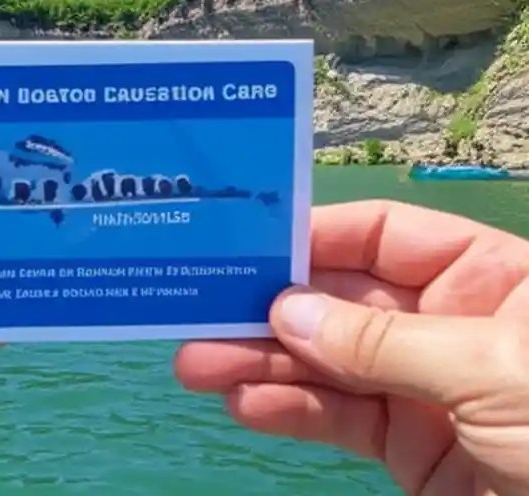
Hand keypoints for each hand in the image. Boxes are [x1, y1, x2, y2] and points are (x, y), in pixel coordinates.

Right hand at [174, 199, 528, 494]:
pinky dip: (290, 412)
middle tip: (194, 312)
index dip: (312, 238)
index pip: (382, 237)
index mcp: (488, 276)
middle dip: (269, 308)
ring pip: (328, 363)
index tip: (241, 245)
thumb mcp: (491, 368)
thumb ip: (382, 339)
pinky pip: (340, 419)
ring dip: (261, 362)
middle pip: (341, 300)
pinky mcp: (412, 449)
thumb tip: (286, 310)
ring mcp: (426, 388)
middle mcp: (448, 323)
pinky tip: (244, 405)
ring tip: (196, 365)